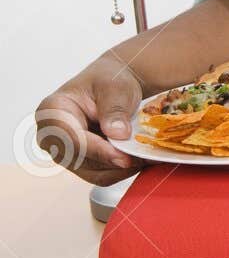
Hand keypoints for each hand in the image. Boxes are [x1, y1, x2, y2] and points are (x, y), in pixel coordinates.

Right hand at [33, 55, 147, 184]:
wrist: (114, 87)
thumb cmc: (110, 81)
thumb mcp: (115, 87)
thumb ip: (114, 110)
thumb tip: (118, 135)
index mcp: (52, 111)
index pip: (71, 139)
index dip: (97, 151)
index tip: (124, 159)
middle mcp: (52, 137)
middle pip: (81, 161)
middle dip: (115, 161)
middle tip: (146, 156)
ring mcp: (65, 153)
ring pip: (94, 174)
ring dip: (123, 168)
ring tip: (147, 155)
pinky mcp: (82, 164)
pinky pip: (103, 176)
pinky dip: (124, 171)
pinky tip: (141, 158)